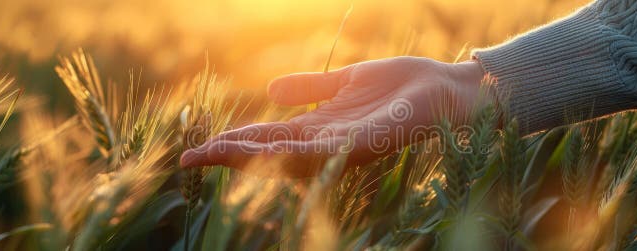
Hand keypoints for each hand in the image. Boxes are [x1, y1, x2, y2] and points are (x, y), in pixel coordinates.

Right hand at [180, 56, 486, 176]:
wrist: (447, 87)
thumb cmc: (404, 84)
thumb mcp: (347, 81)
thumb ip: (311, 87)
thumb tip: (269, 91)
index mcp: (322, 128)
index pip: (268, 137)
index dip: (234, 141)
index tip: (198, 144)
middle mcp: (329, 143)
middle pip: (270, 151)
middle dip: (230, 155)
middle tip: (189, 158)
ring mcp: (346, 146)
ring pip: (289, 155)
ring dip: (250, 156)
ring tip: (213, 155)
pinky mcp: (366, 142)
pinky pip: (324, 149)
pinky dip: (293, 151)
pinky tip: (266, 150)